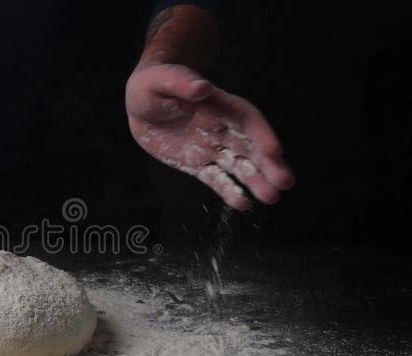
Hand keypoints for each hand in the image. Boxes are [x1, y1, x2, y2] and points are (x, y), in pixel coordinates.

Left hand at [126, 63, 294, 209]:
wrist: (141, 104)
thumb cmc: (153, 85)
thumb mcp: (161, 80)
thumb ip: (181, 83)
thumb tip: (201, 86)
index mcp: (218, 104)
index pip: (246, 119)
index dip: (261, 134)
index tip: (275, 151)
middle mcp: (221, 127)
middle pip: (250, 146)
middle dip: (268, 164)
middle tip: (285, 182)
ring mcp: (211, 147)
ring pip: (238, 165)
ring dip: (256, 181)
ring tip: (272, 198)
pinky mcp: (198, 163)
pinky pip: (216, 178)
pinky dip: (229, 191)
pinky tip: (243, 204)